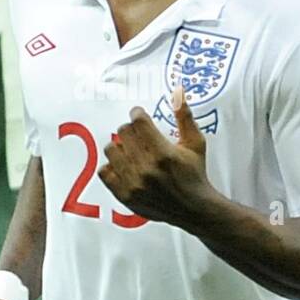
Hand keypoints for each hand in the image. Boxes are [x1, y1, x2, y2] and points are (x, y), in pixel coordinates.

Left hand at [98, 85, 210, 226]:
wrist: (193, 208)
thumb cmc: (195, 174)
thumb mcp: (195, 143)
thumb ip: (184, 116)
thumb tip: (178, 91)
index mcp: (163, 153)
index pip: (138, 121)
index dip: (138, 114)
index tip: (140, 116)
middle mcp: (146, 168)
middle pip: (123, 132)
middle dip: (131, 129)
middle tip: (138, 134)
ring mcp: (133, 183)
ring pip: (111, 149)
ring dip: (120, 146)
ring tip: (131, 150)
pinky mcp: (124, 195)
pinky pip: (104, 172)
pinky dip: (112, 166)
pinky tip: (124, 166)